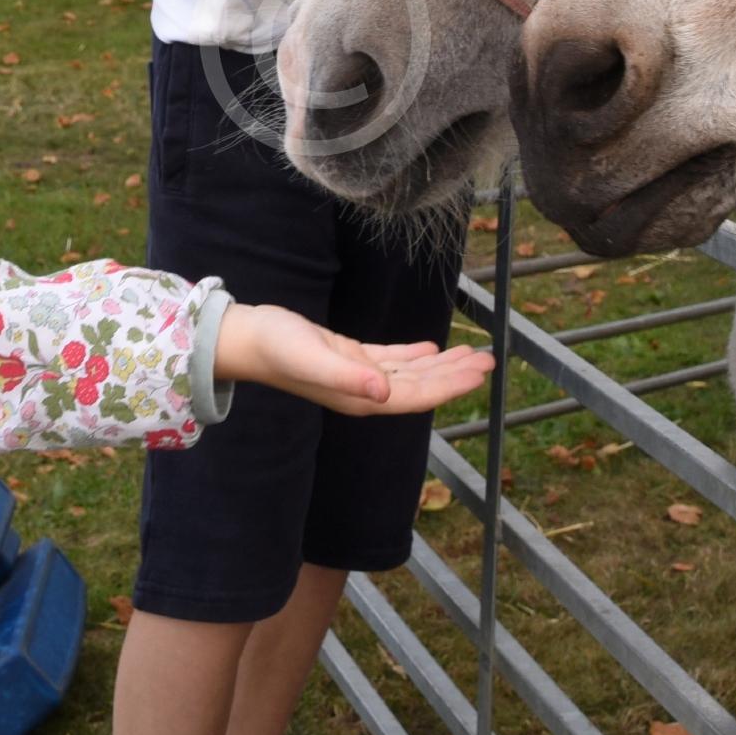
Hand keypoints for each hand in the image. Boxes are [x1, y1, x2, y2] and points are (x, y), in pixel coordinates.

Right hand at [211, 302, 496, 415]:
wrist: (246, 339)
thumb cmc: (276, 348)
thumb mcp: (312, 357)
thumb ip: (348, 376)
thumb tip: (384, 393)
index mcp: (360, 396)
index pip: (416, 395)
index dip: (451, 385)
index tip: (480, 372)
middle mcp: (363, 390)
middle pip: (420, 386)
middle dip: (455, 375)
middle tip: (489, 360)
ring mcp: (357, 375)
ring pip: (410, 373)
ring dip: (440, 365)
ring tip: (471, 354)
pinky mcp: (348, 357)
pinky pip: (391, 360)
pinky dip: (414, 354)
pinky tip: (431, 347)